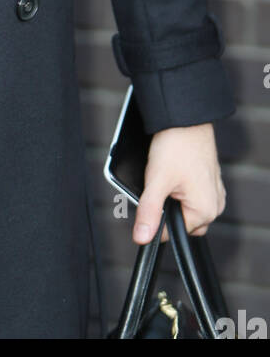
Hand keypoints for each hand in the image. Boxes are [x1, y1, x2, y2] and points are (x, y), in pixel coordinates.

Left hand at [133, 123, 225, 244]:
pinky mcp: (210, 181)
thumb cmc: (177, 146)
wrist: (187, 118)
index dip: (155, 218)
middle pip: (179, 221)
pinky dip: (180, 187)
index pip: (172, 233)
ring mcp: (214, 193)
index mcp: (205, 211)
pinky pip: (191, 194)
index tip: (151, 198)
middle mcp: (214, 205)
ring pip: (185, 207)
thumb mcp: (157, 181)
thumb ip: (149, 212)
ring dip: (173, 196)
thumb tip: (142, 238)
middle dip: (166, 207)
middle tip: (159, 183)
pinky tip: (175, 170)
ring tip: (168, 174)